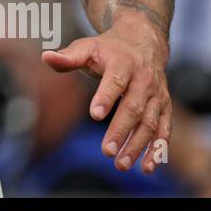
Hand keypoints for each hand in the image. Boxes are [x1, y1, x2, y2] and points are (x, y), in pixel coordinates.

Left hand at [41, 18, 171, 173]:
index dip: (106, 97)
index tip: (94, 114)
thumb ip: (68, 57)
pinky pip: (163, 130)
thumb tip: (46, 57)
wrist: (143, 42)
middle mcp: (144, 80)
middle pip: (133, 107)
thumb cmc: (108, 49)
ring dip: (137, 145)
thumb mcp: (87, 47)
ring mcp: (156, 95)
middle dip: (121, 130)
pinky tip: (145, 167)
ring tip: (121, 164)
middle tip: (106, 151)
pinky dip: (157, 149)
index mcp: (123, 63)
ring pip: (150, 122)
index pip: (115, 81)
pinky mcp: (164, 107)